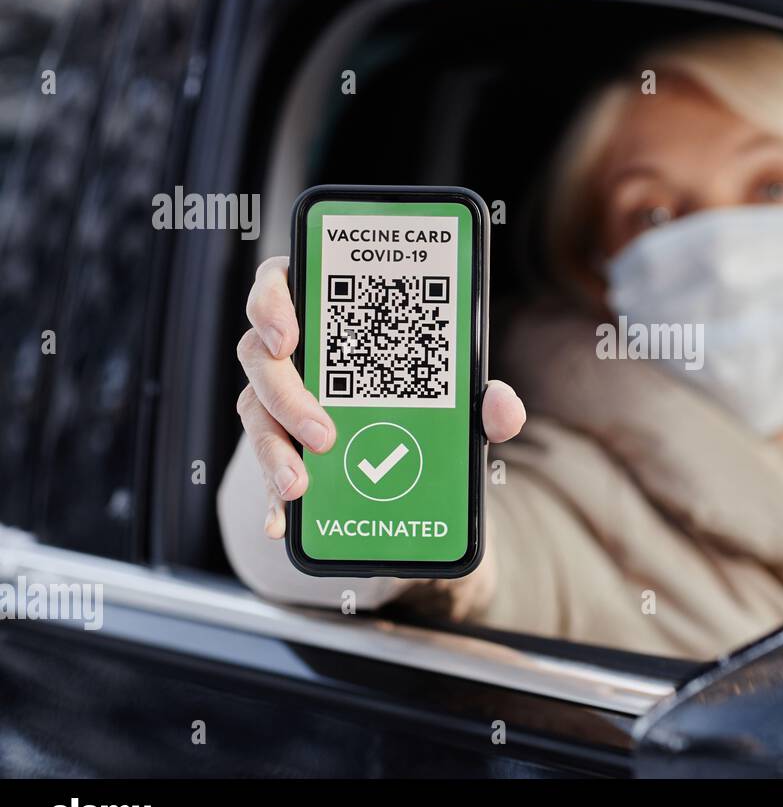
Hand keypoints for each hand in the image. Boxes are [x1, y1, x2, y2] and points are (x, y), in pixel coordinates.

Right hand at [236, 256, 525, 537]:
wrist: (426, 462)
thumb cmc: (432, 401)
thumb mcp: (461, 400)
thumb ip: (484, 400)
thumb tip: (502, 406)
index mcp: (331, 315)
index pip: (280, 284)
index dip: (271, 303)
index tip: (288, 337)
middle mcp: (295, 352)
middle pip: (260, 357)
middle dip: (285, 396)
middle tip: (323, 434)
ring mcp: (278, 399)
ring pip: (256, 415)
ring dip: (274, 452)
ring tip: (300, 486)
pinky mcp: (281, 447)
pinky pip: (264, 471)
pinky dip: (271, 498)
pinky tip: (282, 521)